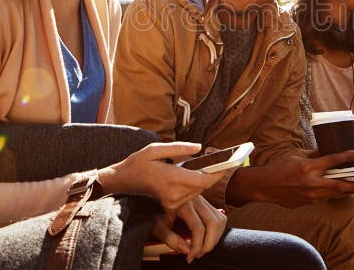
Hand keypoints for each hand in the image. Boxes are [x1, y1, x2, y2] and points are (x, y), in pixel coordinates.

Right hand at [98, 142, 227, 211]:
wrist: (122, 182)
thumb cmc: (138, 163)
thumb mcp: (155, 149)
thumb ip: (179, 148)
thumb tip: (199, 147)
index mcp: (171, 178)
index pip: (204, 179)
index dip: (219, 172)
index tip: (231, 163)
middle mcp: (174, 194)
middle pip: (203, 185)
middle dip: (211, 173)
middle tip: (224, 160)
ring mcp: (172, 202)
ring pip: (198, 190)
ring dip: (202, 179)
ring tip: (205, 166)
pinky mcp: (171, 205)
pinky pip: (190, 195)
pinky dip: (194, 185)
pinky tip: (192, 175)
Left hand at [150, 196, 226, 262]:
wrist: (155, 195)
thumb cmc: (154, 210)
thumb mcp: (157, 226)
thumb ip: (170, 238)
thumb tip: (186, 250)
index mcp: (184, 204)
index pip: (198, 228)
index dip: (196, 246)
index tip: (190, 257)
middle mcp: (197, 200)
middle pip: (214, 223)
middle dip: (209, 243)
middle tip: (200, 254)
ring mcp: (203, 200)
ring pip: (220, 219)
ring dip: (215, 237)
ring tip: (204, 247)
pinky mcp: (206, 203)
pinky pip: (219, 216)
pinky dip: (217, 230)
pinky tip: (208, 237)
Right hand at [229, 149, 353, 206]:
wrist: (266, 186)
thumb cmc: (280, 167)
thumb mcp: (296, 155)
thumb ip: (313, 155)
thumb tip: (328, 151)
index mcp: (308, 168)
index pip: (331, 161)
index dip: (345, 157)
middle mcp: (311, 183)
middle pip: (339, 185)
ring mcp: (310, 195)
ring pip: (334, 193)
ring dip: (348, 191)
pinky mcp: (309, 203)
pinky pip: (325, 198)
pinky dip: (334, 193)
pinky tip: (342, 191)